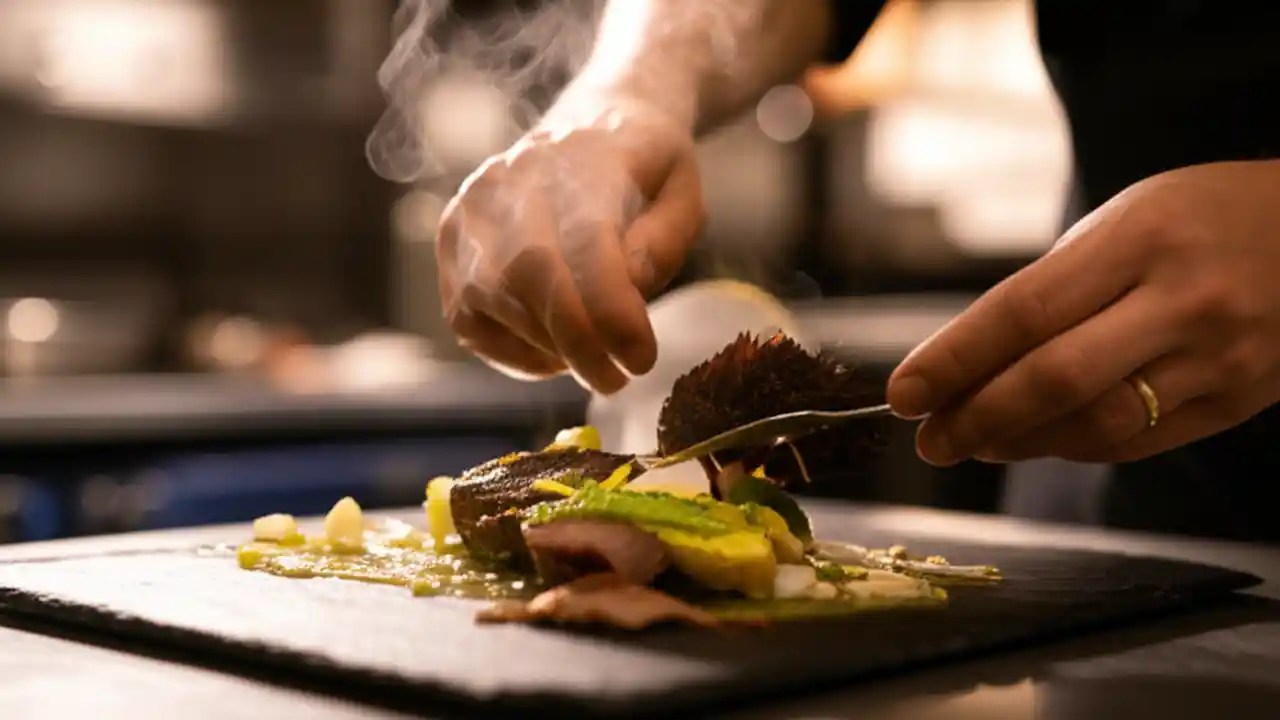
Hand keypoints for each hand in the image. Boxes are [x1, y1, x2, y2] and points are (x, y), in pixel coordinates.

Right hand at [437, 98, 703, 393]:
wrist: (595, 123)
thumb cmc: (646, 173)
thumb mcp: (683, 196)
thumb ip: (662, 244)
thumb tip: (625, 292)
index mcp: (582, 155)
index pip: (584, 240)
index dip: (610, 311)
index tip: (641, 359)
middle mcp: (512, 177)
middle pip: (528, 272)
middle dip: (576, 343)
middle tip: (616, 379)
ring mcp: (471, 209)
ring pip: (491, 300)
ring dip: (547, 350)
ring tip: (594, 360)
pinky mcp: (449, 243)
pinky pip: (468, 319)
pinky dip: (512, 351)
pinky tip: (553, 352)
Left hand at [886, 160, 1279, 464]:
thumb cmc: (1206, 216)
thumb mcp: (1128, 218)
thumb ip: (1057, 286)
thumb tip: (968, 360)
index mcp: (1142, 237)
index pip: (1022, 311)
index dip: (953, 359)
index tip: (904, 392)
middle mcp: (1185, 300)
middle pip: (1054, 379)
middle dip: (975, 417)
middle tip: (928, 440)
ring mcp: (1219, 358)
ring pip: (1095, 424)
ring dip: (1019, 442)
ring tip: (971, 441)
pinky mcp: (1238, 402)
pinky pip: (1137, 441)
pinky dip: (1073, 446)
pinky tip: (1035, 440)